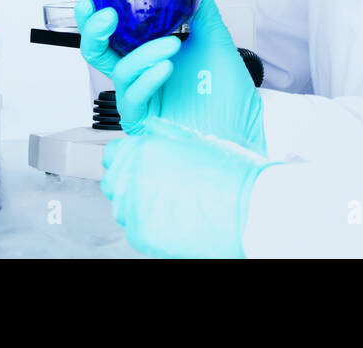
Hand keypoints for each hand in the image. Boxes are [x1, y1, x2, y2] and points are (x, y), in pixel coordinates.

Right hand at [76, 0, 265, 154]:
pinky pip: (133, 97)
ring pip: (120, 71)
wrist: (240, 136)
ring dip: (144, 53)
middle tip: (106, 15)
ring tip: (173, 44)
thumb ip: (202, 11)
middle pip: (99, 53)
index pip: (115, 34)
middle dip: (95, 31)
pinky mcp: (143, 122)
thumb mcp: (218, 43)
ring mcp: (141, 99)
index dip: (99, 17)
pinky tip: (166, 68)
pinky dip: (148, 78)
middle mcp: (142, 76)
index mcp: (151, 55)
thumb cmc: (229, 100)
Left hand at [102, 118, 274, 258]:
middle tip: (158, 187)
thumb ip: (164, 134)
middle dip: (129, 183)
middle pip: (113, 182)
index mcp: (144, 149)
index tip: (139, 166)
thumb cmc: (231, 173)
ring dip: (138, 206)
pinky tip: (175, 222)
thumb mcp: (197, 140)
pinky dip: (150, 228)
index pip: (112, 154)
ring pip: (122, 209)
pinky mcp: (143, 236)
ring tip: (171, 205)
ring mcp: (135, 209)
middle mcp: (132, 177)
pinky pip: (135, 231)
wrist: (250, 209)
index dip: (126, 159)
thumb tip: (149, 127)